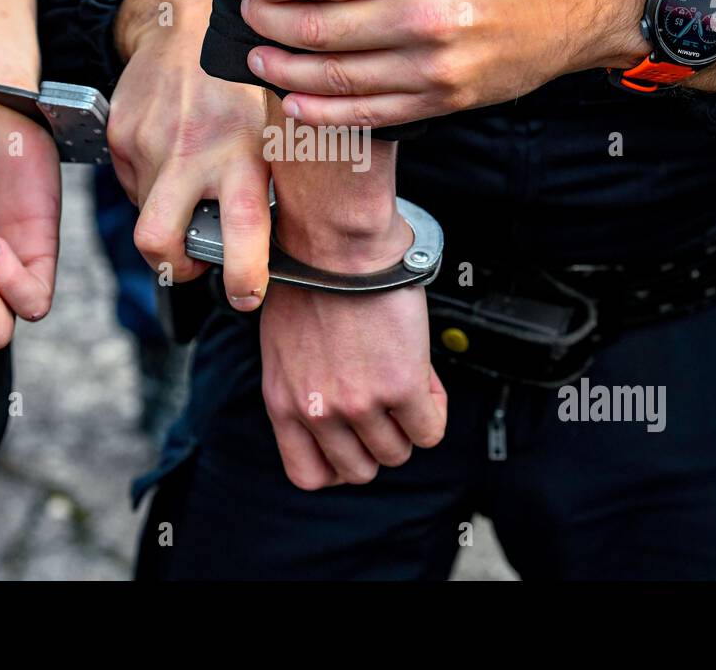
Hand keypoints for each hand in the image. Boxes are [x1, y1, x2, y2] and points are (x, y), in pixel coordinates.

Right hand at [107, 0, 272, 310]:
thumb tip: (269, 243)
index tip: (246, 294)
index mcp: (243, 154)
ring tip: (193, 184)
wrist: (192, 18)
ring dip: (167, 214)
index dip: (243, 279)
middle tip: (192, 263)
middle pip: (159, 244)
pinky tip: (174, 152)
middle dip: (173, 267)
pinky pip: (130, 183)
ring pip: (146, 214)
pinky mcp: (121, 133)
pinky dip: (151, 181)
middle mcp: (192, 153)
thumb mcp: (279, 126)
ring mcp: (149, 144)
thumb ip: (270, 180)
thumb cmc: (247, 82)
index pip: (241, 235)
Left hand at [242, 0, 676, 127]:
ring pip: (335, 79)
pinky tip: (296, 102)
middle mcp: (420, 21)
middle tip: (248, 16)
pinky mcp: (447, 100)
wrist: (593, 0)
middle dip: (267, 24)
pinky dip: (326, 111)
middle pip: (314, 30)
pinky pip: (372, 112)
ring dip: (285, 72)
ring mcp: (433, 69)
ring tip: (259, 60)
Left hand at [258, 107, 445, 488]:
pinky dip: (433, 410)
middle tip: (387, 400)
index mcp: (282, 401)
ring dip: (407, 423)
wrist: (335, 241)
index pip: (309, 475)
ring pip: (397, 452)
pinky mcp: (399, 386)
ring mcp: (357, 403)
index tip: (354, 438)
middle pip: (360, 469)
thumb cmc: (312, 274)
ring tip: (405, 379)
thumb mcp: (286, 341)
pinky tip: (424, 376)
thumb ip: (306, 383)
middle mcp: (316, 410)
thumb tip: (344, 404)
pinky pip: (429, 430)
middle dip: (378, 439)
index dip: (339, 463)